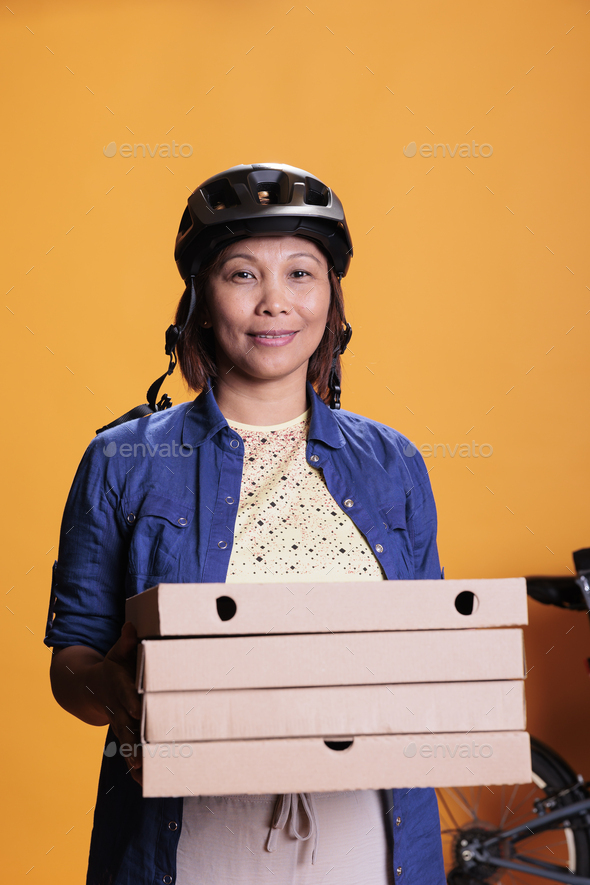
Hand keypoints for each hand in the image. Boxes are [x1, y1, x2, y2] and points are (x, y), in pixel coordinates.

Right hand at [98, 621, 142, 784]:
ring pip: (129, 745)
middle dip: (136, 740)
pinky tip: (146, 784)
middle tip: (145, 755)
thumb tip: (130, 627)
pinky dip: (137, 768)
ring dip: (136, 760)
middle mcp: (119, 710)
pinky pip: (130, 752)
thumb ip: (126, 642)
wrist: (92, 687)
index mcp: (120, 689)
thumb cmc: (113, 666)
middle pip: (128, 726)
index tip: (139, 711)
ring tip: (146, 777)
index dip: (132, 702)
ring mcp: (121, 725)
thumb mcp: (118, 652)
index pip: (127, 696)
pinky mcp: (125, 734)